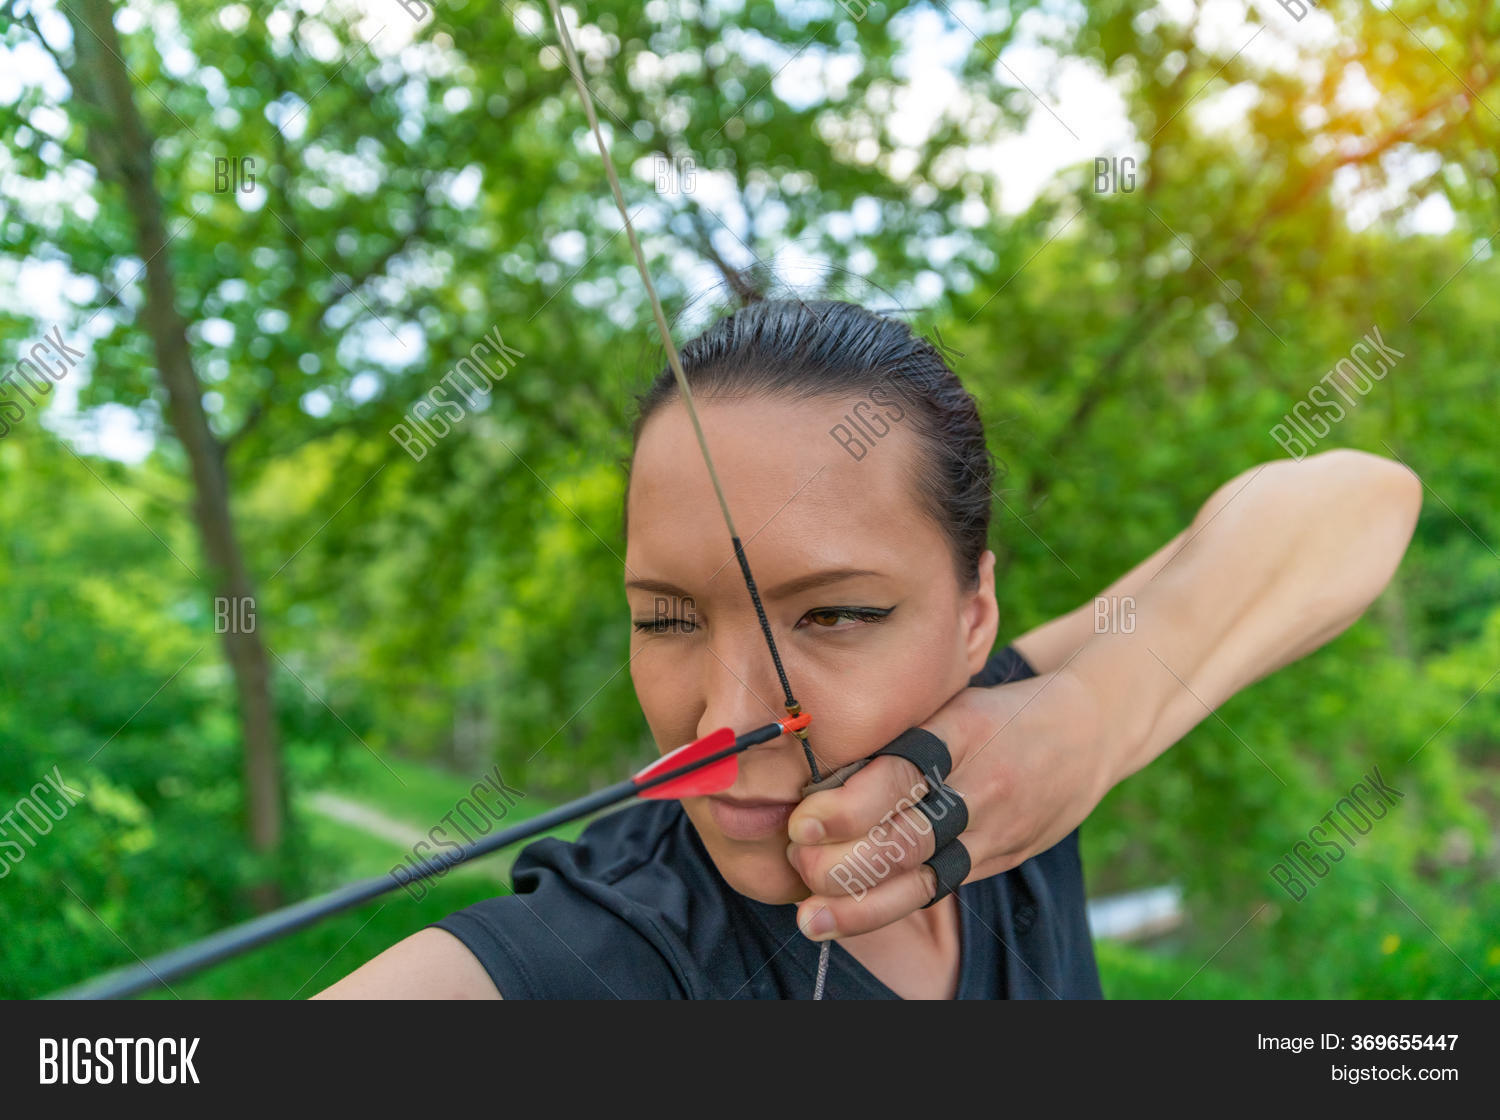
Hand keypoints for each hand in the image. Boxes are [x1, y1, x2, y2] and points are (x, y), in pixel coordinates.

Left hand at [787, 665, 1112, 939]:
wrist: (1089, 729)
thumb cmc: (997, 709)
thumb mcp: (950, 701)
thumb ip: (897, 734)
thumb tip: (819, 774)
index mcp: (961, 732)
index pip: (900, 776)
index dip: (848, 806)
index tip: (803, 821)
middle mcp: (980, 786)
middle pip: (909, 838)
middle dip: (845, 862)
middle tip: (799, 863)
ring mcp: (994, 829)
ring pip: (924, 878)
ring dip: (861, 905)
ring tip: (811, 918)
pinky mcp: (1001, 857)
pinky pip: (941, 886)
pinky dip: (890, 903)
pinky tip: (848, 916)